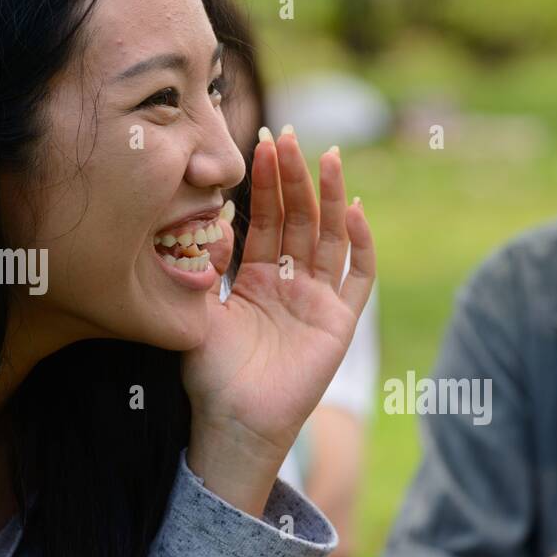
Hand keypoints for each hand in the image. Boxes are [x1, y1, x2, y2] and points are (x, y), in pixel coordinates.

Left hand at [182, 128, 373, 511]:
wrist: (233, 421)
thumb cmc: (211, 374)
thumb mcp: (196, 308)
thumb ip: (202, 264)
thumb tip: (205, 216)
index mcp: (257, 278)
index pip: (266, 218)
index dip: (265, 181)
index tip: (261, 141)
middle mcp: (291, 284)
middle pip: (299, 219)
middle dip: (295, 177)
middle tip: (290, 135)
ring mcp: (319, 301)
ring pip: (329, 238)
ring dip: (331, 197)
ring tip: (328, 156)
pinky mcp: (339, 323)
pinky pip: (358, 278)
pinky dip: (361, 245)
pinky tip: (355, 210)